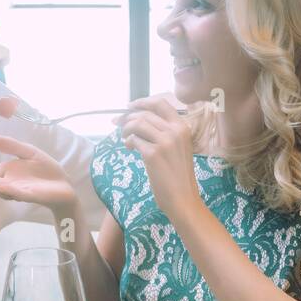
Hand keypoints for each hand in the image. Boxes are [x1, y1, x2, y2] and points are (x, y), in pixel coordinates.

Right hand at [0, 135, 78, 211]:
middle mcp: (8, 183)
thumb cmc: (45, 170)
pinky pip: (16, 192)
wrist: (64, 185)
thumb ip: (11, 146)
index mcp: (5, 172)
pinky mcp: (29, 195)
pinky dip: (7, 190)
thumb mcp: (28, 152)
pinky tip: (0, 187)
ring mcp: (17, 190)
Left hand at [117, 96, 200, 219]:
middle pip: (145, 114)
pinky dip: (128, 142)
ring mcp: (164, 142)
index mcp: (183, 127)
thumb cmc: (179, 176)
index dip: (142, 102)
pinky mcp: (153, 154)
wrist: (183, 199)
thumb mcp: (179, 148)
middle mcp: (175, 131)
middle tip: (118, 124)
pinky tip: (130, 148)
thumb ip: (166, 133)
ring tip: (125, 140)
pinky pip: (134, 140)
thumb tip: (139, 120)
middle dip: (127, 117)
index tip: (130, 106)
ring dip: (126, 130)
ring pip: (137, 124)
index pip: (161, 103)